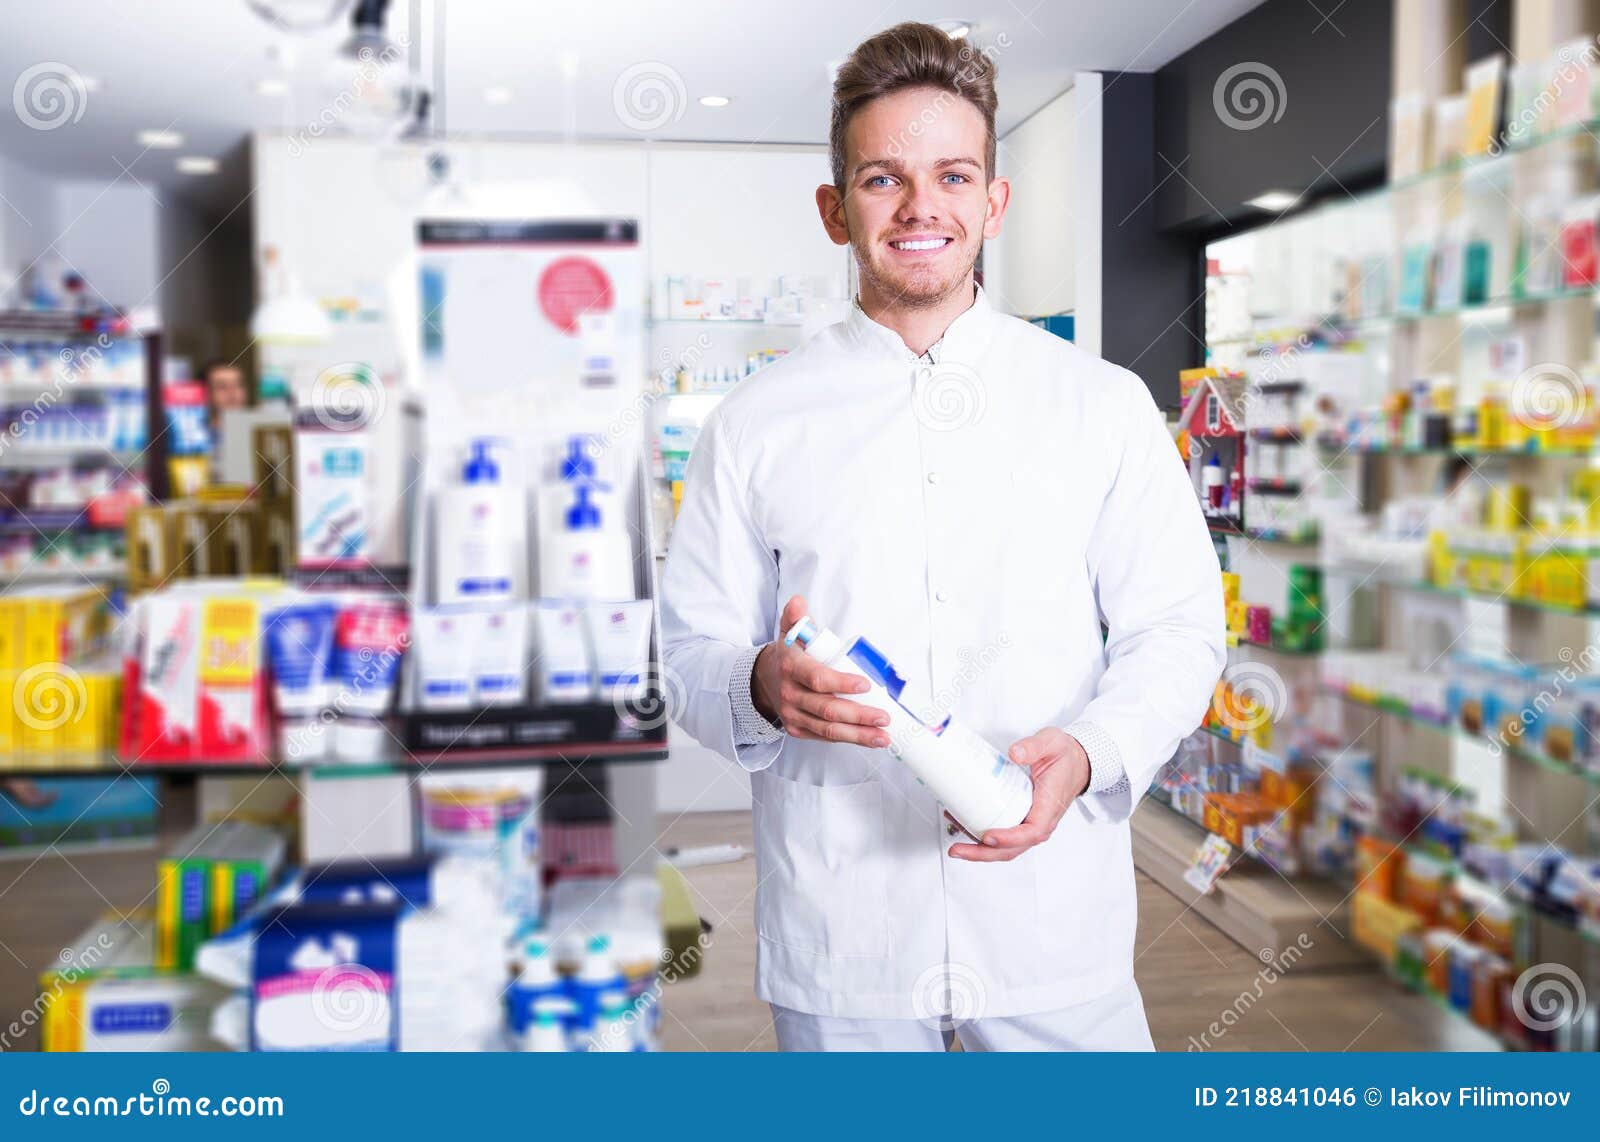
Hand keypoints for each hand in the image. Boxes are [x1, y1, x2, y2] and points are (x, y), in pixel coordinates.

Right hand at [751, 595, 891, 747]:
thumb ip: (795, 618)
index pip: (818, 679)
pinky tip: (869, 738)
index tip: (866, 685)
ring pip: (828, 729)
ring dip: (858, 735)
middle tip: (884, 716)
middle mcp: (790, 694)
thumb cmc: (787, 656)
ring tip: (883, 736)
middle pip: (827, 709)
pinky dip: (848, 739)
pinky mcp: (797, 729)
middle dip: (859, 715)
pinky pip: (825, 737)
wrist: (763, 680)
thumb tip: (799, 602)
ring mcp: (793, 714)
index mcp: (791, 667)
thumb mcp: (788, 633)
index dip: (841, 683)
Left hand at [948, 728, 1090, 861]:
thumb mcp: (1052, 743)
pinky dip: (981, 837)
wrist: (1075, 763)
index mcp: (1049, 807)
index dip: (1009, 838)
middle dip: (983, 853)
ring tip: (955, 845)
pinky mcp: (1020, 820)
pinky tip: (963, 824)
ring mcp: (1029, 824)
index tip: (988, 836)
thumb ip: (1034, 746)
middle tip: (958, 850)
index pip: (1031, 832)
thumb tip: (1015, 753)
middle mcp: (1040, 822)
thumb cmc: (1065, 758)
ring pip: (1005, 847)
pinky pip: (1002, 836)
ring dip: (979, 850)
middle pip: (1013, 849)